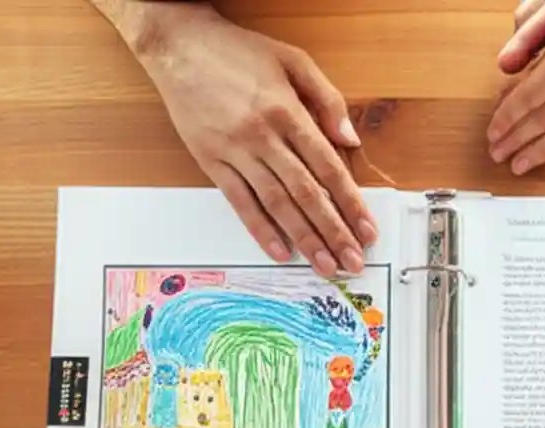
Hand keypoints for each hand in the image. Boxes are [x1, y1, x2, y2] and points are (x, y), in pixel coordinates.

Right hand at [134, 5, 375, 276]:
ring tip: (324, 265)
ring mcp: (235, 152)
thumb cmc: (237, 51)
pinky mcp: (211, 161)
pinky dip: (261, 229)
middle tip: (352, 261)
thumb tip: (350, 140)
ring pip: (276, 203)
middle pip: (306, 192)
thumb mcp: (293, 59)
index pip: (327, 166)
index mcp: (287, 111)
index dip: (350, 202)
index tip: (366, 229)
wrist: (179, 46)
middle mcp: (263, 135)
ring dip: (303, 238)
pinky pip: (240, 202)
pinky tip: (280, 251)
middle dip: (333, 231)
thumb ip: (327, 99)